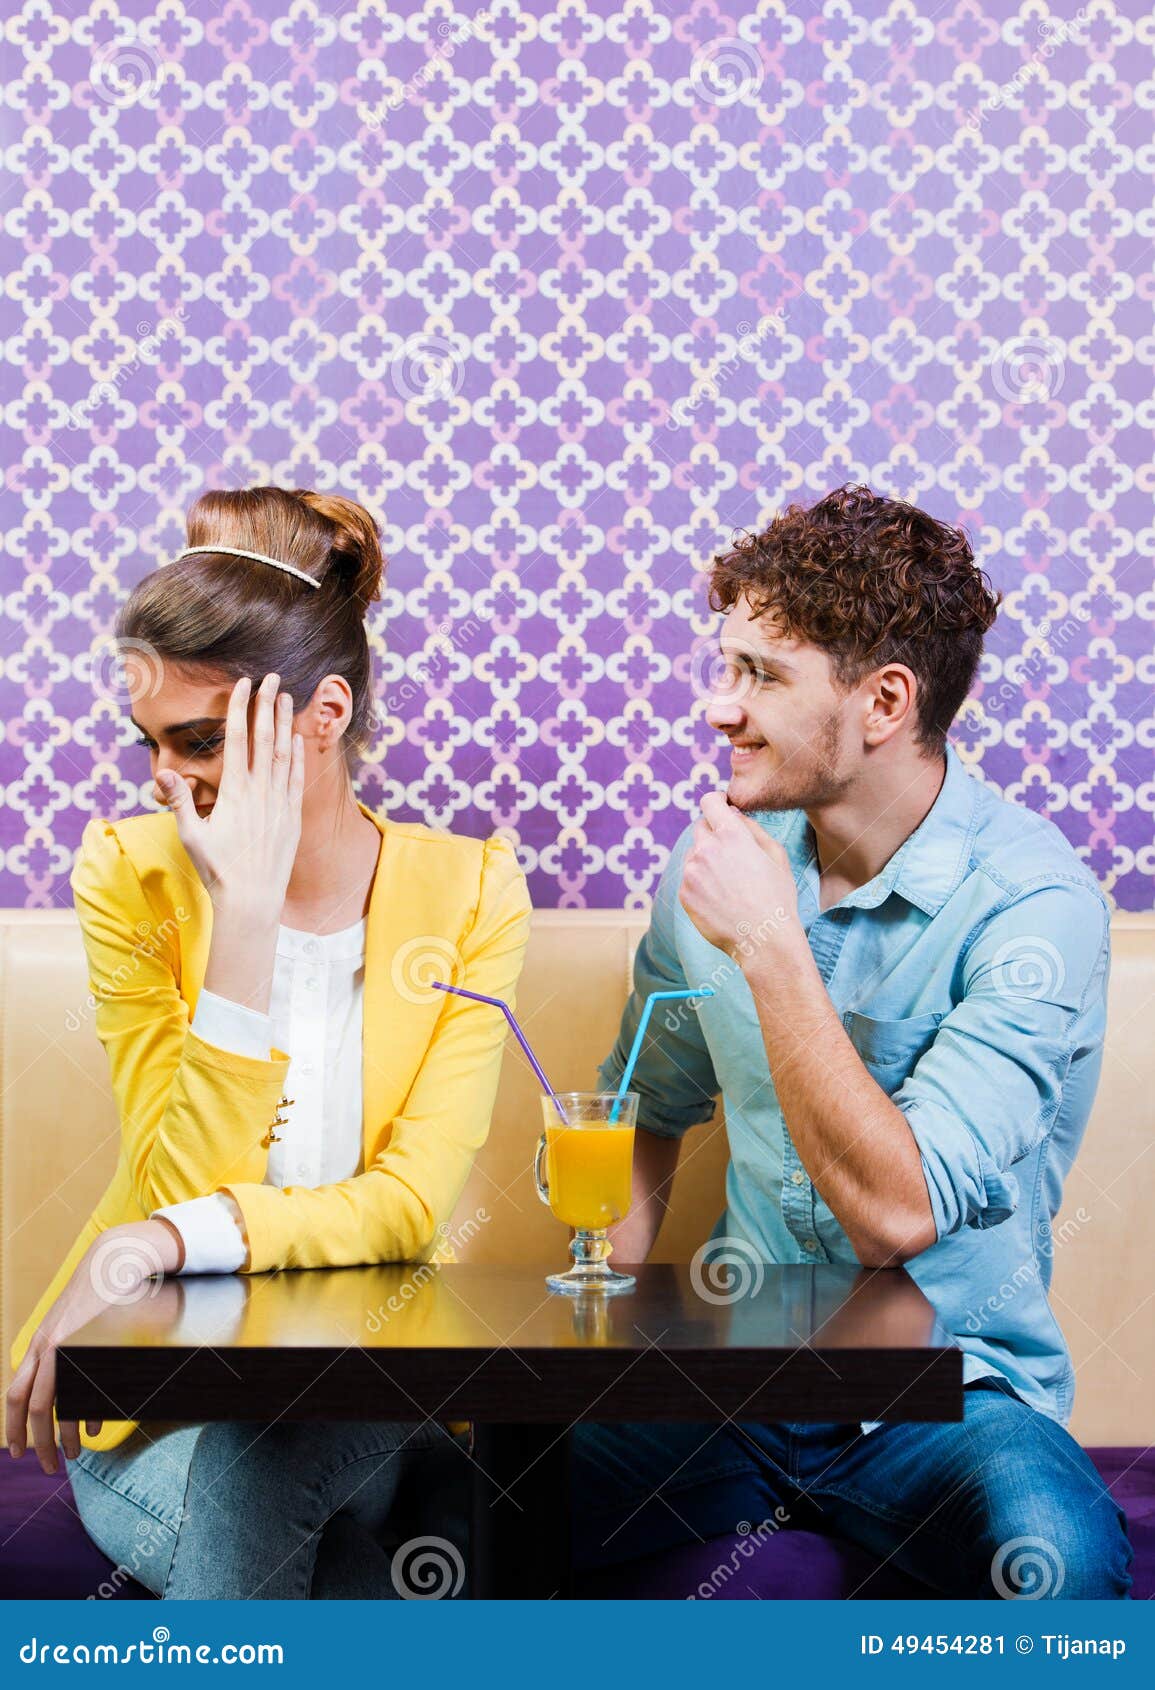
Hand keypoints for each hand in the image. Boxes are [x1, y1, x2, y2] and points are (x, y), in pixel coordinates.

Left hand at [5, 1221, 180, 1473]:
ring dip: (64, 1436)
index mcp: (38, 1347)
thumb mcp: (66, 1330)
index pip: (14, 1397)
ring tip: (72, 1454)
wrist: (112, 1265)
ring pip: (58, 1404)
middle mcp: (48, 1349)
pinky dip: (87, 1414)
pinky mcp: (93, 1344)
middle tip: (49, 1466)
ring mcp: (70, 1347)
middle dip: (39, 1443)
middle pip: (33, 1408)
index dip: (13, 1428)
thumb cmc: (91, 1302)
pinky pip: (85, 1389)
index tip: (18, 1452)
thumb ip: (58, 1360)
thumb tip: (61, 1400)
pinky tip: (93, 1429)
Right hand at [158, 673, 303, 919]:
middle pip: (264, 738)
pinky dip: (298, 755)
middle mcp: (260, 792)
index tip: (242, 684)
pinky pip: (296, 779)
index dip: (239, 709)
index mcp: (234, 792)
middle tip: (271, 677)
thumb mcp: (191, 835)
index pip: (237, 739)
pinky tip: (297, 737)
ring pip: (284, 754)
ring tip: (286, 697)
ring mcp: (279, 803)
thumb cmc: (217, 869)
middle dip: (267, 705)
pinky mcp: (293, 817)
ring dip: (284, 723)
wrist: (252, 899)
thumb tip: (163, 772)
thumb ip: (179, 800)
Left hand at [679, 791, 800, 959]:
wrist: (764, 941)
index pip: (710, 802)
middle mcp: (706, 849)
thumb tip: (733, 814)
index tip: (721, 809)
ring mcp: (691, 872)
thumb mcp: (776, 855)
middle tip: (732, 856)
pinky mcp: (684, 893)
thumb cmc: (776, 898)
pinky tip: (720, 899)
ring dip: (706, 860)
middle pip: (700, 827)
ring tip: (729, 884)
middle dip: (714, 835)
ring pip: (694, 854)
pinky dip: (700, 883)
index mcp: (731, 835)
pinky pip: (689, 878)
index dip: (716, 802)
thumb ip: (752, 828)